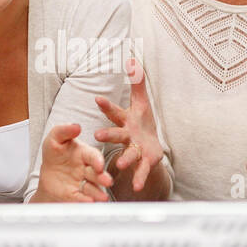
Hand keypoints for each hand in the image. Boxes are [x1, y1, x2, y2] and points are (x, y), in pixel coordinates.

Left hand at [34, 123, 112, 201]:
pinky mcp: (77, 195)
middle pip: (97, 174)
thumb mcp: (55, 139)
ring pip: (93, 188)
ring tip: (102, 197)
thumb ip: (64, 130)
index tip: (99, 165)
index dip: (97, 160)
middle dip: (103, 178)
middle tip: (107, 182)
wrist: (47, 174)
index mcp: (84, 154)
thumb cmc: (55, 154)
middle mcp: (87, 169)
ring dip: (98, 192)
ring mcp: (83, 183)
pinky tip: (89, 202)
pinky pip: (82, 198)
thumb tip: (76, 126)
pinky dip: (86, 201)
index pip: (93, 156)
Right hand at [94, 58, 163, 192]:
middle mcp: (126, 136)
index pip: (115, 112)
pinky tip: (137, 187)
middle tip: (98, 135)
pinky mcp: (143, 162)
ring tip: (120, 165)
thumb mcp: (142, 101)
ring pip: (127, 154)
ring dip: (124, 159)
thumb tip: (133, 59)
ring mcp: (134, 150)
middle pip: (117, 134)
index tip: (97, 99)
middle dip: (109, 135)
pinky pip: (141, 171)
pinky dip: (139, 178)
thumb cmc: (141, 123)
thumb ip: (137, 81)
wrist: (149, 148)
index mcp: (125, 121)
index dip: (107, 106)